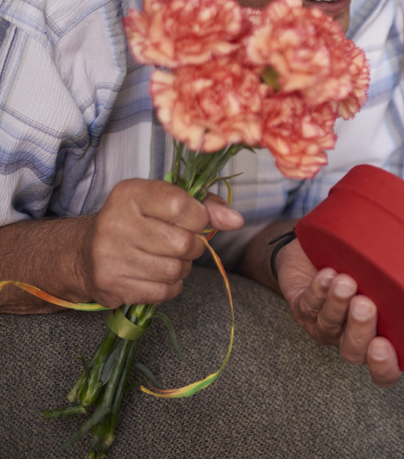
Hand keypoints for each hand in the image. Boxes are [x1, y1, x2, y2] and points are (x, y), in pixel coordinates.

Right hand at [83, 178, 243, 307]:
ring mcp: (110, 256)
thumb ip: (205, 205)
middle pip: (183, 243)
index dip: (200, 217)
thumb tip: (236, 220)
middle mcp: (115, 222)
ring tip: (167, 258)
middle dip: (193, 246)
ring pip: (176, 270)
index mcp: (130, 194)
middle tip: (181, 243)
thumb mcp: (164, 200)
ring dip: (182, 267)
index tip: (194, 220)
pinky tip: (157, 274)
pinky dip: (171, 285)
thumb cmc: (137, 221)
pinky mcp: (112, 285)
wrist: (84, 252)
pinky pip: (165, 291)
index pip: (182, 205)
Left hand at [275, 239, 400, 386]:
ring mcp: (325, 325)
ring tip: (345, 281)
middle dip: (360, 331)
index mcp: (380, 336)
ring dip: (337, 306)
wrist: (318, 247)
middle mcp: (352, 337)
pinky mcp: (303, 306)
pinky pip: (308, 307)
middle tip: (366, 304)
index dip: (384, 368)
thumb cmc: (366, 259)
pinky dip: (317, 293)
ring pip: (330, 328)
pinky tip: (327, 276)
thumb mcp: (401, 262)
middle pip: (354, 352)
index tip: (383, 347)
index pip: (384, 371)